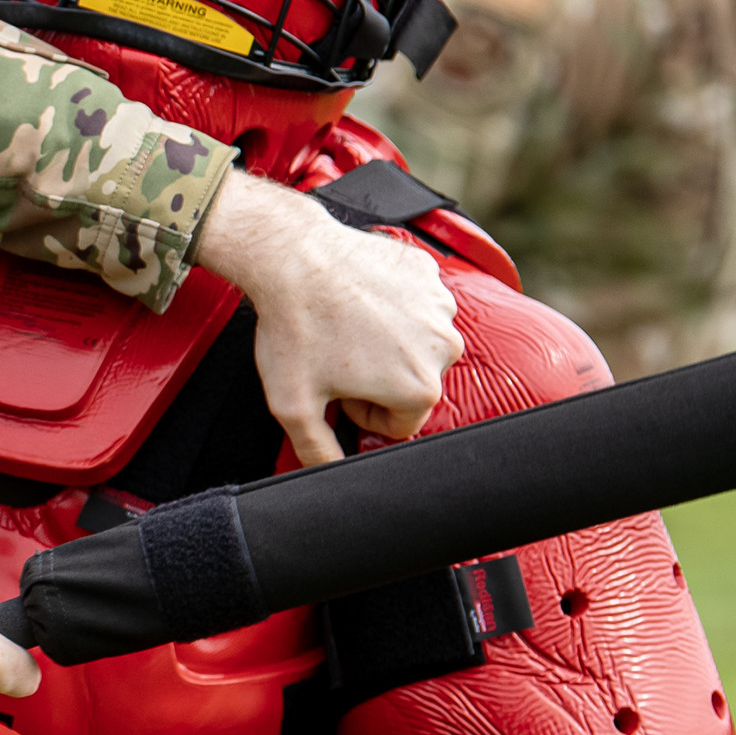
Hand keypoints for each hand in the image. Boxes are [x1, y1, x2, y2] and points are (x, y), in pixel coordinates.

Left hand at [195, 173, 461, 465]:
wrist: (291, 258)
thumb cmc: (294, 329)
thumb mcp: (294, 406)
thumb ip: (317, 452)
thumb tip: (330, 477)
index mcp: (420, 387)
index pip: (399, 424)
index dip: (360, 411)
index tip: (337, 387)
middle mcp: (444, 347)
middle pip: (412, 384)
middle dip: (377, 379)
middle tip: (335, 356)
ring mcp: (441, 306)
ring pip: (417, 344)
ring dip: (386, 342)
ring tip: (344, 326)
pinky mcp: (430, 274)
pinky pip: (415, 305)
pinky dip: (391, 306)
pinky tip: (357, 299)